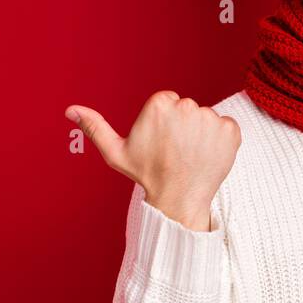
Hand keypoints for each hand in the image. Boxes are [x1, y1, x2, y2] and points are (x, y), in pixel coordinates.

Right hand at [65, 91, 240, 231]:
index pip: (169, 102)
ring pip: (207, 119)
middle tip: (176, 151)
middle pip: (188, 109)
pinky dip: (221, 141)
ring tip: (190, 155)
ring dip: (203, 134)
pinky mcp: (230, 131)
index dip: (165, 123)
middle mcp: (187, 106)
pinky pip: (227, 128)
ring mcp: (211, 119)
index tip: (162, 141)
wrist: (177, 199)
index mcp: (160, 103)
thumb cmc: (147, 175)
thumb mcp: (116, 152)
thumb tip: (71, 110)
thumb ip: (95, 127)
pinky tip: (207, 156)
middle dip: (184, 127)